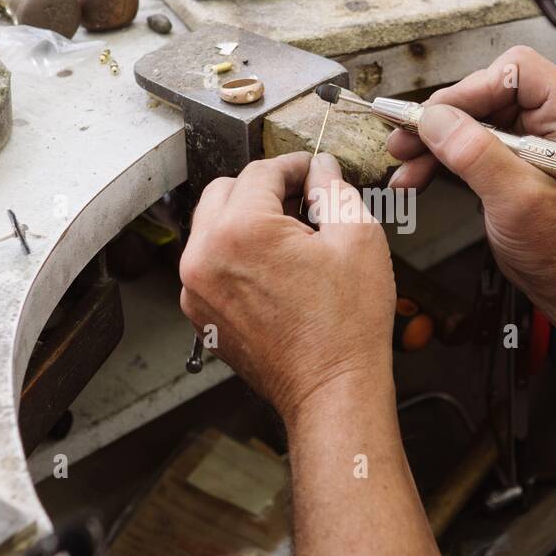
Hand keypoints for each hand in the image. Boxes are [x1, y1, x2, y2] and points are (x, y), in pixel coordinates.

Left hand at [180, 151, 395, 426]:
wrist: (331, 389)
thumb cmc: (346, 326)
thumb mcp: (358, 238)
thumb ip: (333, 190)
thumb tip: (321, 169)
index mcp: (240, 231)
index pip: (261, 172)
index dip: (293, 166)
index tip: (312, 172)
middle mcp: (205, 256)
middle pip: (225, 191)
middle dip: (264, 189)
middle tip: (303, 201)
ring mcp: (196, 287)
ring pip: (212, 226)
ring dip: (246, 220)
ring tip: (291, 239)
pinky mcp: (200, 311)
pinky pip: (210, 263)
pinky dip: (236, 255)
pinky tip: (275, 269)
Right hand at [388, 46, 555, 310]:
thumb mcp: (517, 202)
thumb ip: (476, 155)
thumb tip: (436, 120)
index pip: (514, 71)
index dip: (469, 92)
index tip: (434, 118)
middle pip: (487, 92)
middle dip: (442, 120)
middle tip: (406, 138)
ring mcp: (538, 133)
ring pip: (473, 116)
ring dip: (435, 139)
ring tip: (404, 161)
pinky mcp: (518, 152)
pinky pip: (473, 140)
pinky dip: (443, 155)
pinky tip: (417, 172)